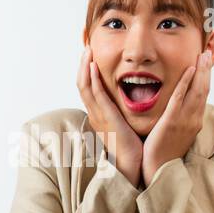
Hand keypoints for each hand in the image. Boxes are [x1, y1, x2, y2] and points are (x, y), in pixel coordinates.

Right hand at [77, 45, 142, 186]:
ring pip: (85, 87)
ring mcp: (98, 116)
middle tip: (87, 47)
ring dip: (84, 67)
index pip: (87, 89)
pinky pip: (96, 96)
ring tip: (88, 51)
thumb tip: (127, 101)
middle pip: (81, 84)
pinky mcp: (106, 118)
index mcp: (98, 115)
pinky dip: (92, 80)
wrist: (132, 165)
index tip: (90, 56)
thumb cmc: (131, 147)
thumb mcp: (123, 125)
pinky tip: (93, 67)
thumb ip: (121, 112)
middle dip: (82, 64)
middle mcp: (94, 114)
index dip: (86, 71)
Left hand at [141, 50, 210, 186]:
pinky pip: (180, 98)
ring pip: (197, 91)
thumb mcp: (176, 132)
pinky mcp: (172, 122)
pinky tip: (189, 70)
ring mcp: (185, 120)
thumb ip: (179, 117)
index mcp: (194, 121)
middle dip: (207, 70)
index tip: (206, 63)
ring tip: (202, 55)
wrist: (158, 170)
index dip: (206, 77)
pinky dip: (186, 83)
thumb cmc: (164, 151)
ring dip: (200, 71)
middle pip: (204, 89)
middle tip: (208, 52)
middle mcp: (193, 119)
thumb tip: (178, 106)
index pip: (203, 95)